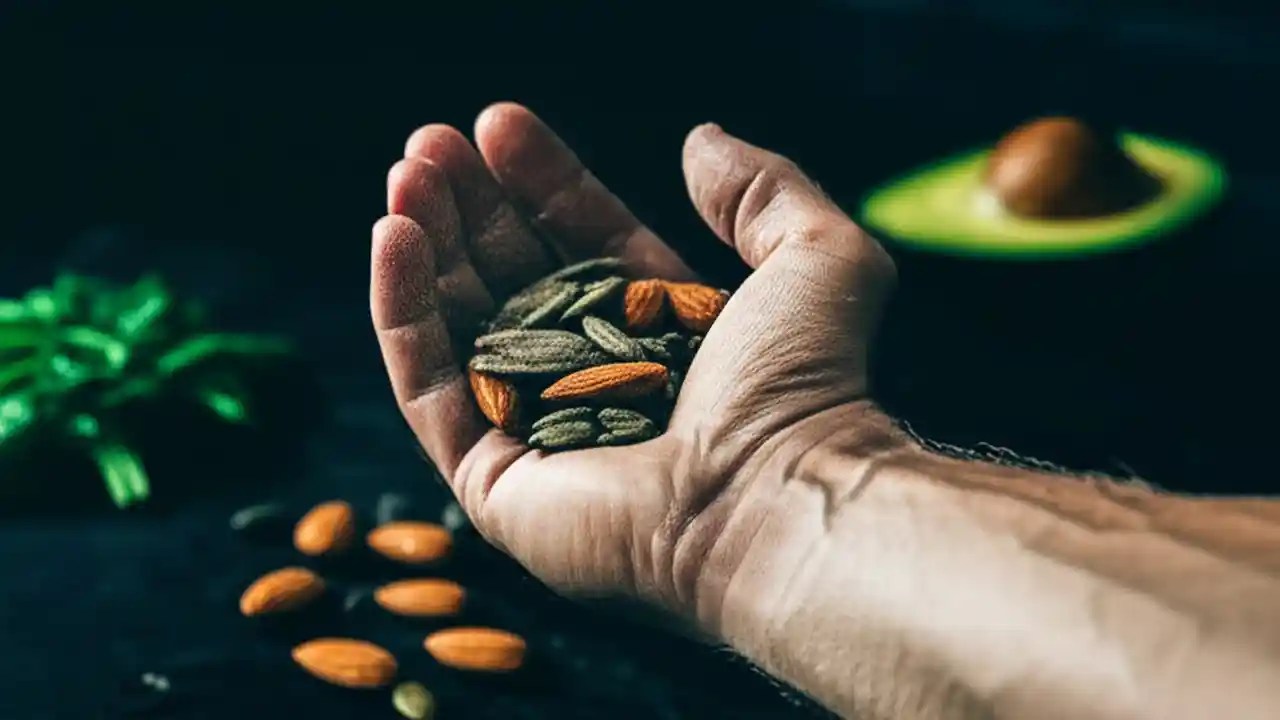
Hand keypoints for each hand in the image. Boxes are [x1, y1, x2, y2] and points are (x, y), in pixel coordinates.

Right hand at [371, 103, 897, 627]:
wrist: (778, 493)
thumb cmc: (807, 384)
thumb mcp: (816, 255)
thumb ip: (763, 188)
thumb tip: (699, 139)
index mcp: (665, 335)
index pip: (583, 243)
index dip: (541, 183)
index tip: (498, 122)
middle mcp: (600, 384)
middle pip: (514, 280)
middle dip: (470, 209)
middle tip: (428, 144)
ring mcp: (544, 438)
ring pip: (464, 330)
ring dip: (427, 250)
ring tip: (403, 178)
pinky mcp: (498, 487)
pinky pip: (431, 393)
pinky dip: (403, 317)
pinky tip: (392, 241)